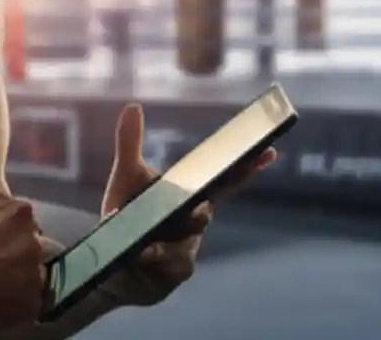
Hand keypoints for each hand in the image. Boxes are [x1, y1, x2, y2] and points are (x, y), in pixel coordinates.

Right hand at [0, 195, 47, 336]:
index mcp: (19, 215)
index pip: (22, 217)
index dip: (7, 229)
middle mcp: (34, 242)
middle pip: (32, 245)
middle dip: (17, 252)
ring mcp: (36, 275)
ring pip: (32, 274)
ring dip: (18, 278)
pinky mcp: (33, 305)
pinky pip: (28, 301)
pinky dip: (16, 303)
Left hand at [100, 104, 276, 303]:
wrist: (111, 260)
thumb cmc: (127, 215)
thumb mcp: (126, 177)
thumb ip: (131, 144)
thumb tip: (132, 106)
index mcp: (190, 196)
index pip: (225, 180)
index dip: (248, 166)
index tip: (269, 149)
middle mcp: (193, 222)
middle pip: (206, 213)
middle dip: (202, 212)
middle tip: (200, 208)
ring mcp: (186, 249)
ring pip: (185, 245)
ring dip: (168, 243)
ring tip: (150, 244)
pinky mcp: (172, 274)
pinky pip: (169, 267)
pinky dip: (154, 260)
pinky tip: (141, 256)